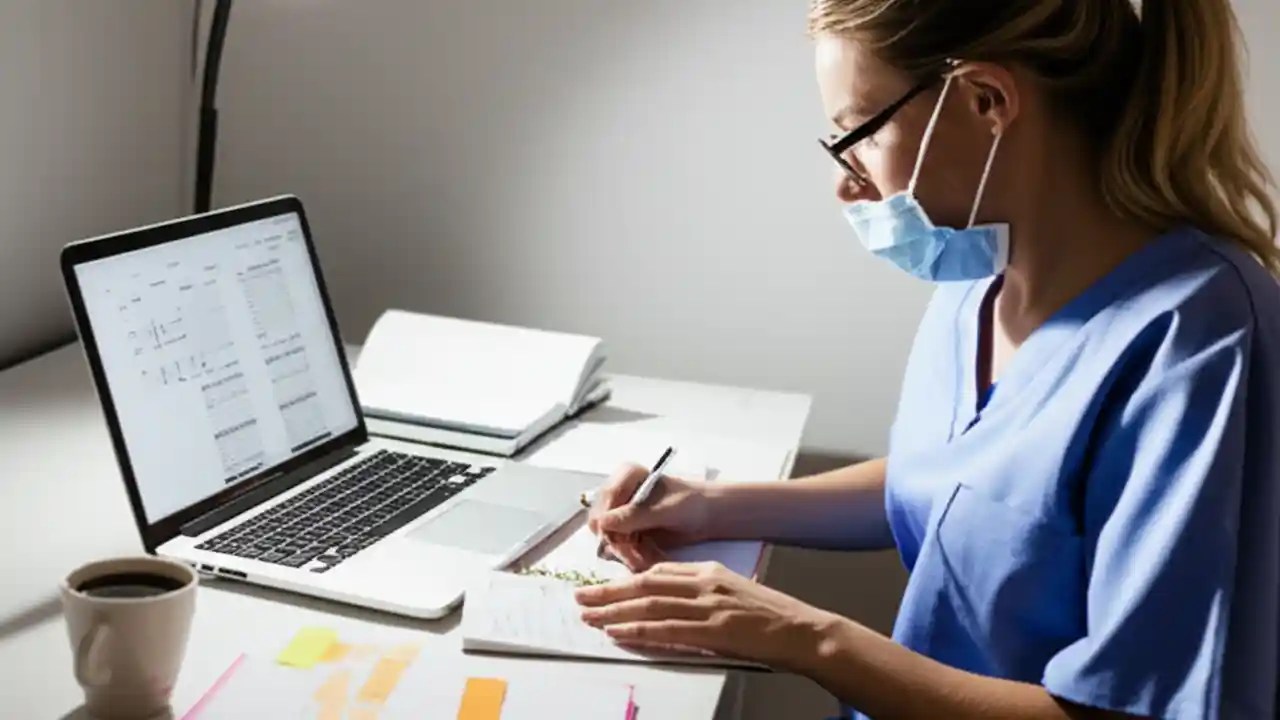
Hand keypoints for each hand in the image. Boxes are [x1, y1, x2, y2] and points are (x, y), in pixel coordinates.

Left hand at [574, 561, 832, 670]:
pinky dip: (637, 631)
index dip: (626, 579)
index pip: (658, 572)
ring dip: (613, 611)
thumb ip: (702, 594)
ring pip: (649, 606)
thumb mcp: (733, 592)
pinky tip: (616, 632)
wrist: (802, 631)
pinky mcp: (713, 630)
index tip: (604, 586)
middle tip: (581, 596)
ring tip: (588, 616)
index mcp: (709, 571)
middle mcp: (704, 583)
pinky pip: (665, 630)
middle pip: (644, 585)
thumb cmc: (771, 616)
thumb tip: (668, 605)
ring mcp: (708, 606)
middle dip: (609, 591)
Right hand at [587, 463, 713, 570]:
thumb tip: (602, 523)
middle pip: (599, 521)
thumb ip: (633, 516)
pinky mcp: (625, 532)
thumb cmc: (689, 504)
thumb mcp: (664, 509)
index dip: (607, 522)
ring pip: (607, 538)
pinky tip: (649, 557)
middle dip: (618, 542)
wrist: (706, 516)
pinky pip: (618, 548)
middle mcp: (617, 493)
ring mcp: (619, 514)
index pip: (605, 498)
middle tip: (636, 556)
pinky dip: (632, 556)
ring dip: (627, 552)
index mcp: (625, 476)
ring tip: (648, 558)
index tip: (620, 540)